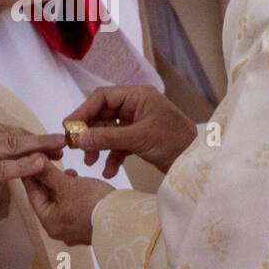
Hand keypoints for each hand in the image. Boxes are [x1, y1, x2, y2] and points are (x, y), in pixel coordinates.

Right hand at [0, 116, 65, 224]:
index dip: (22, 134)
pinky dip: (24, 166)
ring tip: (58, 148)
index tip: (39, 138)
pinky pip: (4, 169)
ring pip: (12, 148)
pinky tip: (40, 164)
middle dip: (36, 139)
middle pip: (11, 136)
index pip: (0, 131)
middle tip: (59, 142)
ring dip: (38, 147)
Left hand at [23, 164, 114, 245]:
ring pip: (62, 204)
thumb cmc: (92, 202)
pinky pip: (75, 208)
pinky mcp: (89, 227)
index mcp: (49, 222)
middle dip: (48, 180)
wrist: (125, 219)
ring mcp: (75, 231)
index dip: (31, 176)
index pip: (33, 195)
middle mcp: (59, 230)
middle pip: (47, 201)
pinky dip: (74, 195)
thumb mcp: (68, 184)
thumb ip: (48, 173)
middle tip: (49, 162)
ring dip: (63, 187)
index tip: (28, 161)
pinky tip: (82, 185)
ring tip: (70, 172)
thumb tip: (33, 159)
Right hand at [66, 85, 196, 175]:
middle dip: (89, 132)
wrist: (198, 162)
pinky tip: (108, 171)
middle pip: (103, 115)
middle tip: (74, 147)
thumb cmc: (175, 142)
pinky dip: (112, 157)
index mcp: (138, 96)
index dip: (83, 110)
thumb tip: (78, 138)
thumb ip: (107, 137)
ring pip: (109, 131)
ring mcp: (138, 123)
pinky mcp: (140, 139)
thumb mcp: (139, 139)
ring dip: (98, 146)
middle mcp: (136, 106)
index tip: (69, 126)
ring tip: (89, 162)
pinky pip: (119, 145)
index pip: (103, 97)